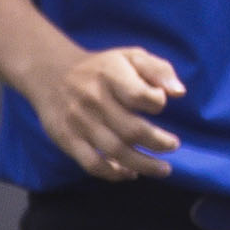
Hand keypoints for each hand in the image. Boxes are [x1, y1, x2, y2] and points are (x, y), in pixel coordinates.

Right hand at [25, 46, 185, 180]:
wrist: (50, 73)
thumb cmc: (102, 67)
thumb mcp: (131, 56)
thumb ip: (159, 70)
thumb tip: (179, 92)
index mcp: (110, 76)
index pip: (140, 95)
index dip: (157, 103)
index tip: (160, 105)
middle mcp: (94, 100)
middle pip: (131, 130)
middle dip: (158, 142)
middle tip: (173, 146)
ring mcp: (79, 122)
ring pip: (114, 151)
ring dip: (143, 164)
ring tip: (163, 169)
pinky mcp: (67, 140)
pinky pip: (91, 164)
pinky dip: (113, 174)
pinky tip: (130, 173)